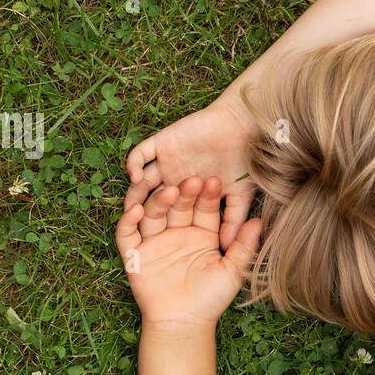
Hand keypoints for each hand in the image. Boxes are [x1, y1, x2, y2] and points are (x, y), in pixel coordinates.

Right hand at [116, 174, 262, 328]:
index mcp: (202, 234)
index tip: (214, 181)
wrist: (184, 323)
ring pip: (153, 214)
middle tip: (192, 179)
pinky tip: (136, 210)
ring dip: (158, 201)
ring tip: (168, 191)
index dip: (208, 196)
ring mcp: (155, 241)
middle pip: (178, 206)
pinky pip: (127, 233)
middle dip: (185, 193)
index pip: (204, 209)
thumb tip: (260, 220)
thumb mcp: (232, 271)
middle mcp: (177, 232)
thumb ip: (244, 246)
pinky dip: (128, 220)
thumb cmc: (211, 299)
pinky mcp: (134, 253)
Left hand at [124, 97, 256, 250]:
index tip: (158, 248)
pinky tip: (135, 178)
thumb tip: (227, 245)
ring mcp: (167, 162)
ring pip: (142, 181)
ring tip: (130, 210)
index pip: (172, 215)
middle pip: (152, 200)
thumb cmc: (244, 160)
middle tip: (137, 233)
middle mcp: (175, 178)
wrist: (243, 126)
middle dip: (144, 216)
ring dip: (134, 195)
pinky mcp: (162, 144)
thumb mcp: (241, 195)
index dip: (164, 230)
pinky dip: (133, 165)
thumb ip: (233, 219)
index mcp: (191, 194)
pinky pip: (140, 155)